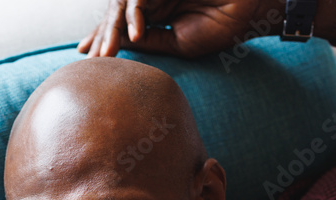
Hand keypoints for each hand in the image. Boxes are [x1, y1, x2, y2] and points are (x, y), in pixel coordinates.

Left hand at [77, 0, 284, 58]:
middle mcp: (154, 0)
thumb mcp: (179, 43)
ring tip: (109, 52)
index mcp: (154, 15)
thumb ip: (151, 42)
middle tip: (93, 58)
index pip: (122, 27)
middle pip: (118, 14)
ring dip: (115, 28)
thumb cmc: (220, 27)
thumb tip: (122, 47)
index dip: (103, 39)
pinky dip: (138, 12)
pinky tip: (135, 32)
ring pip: (126, 4)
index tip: (86, 58)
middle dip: (104, 36)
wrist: (250, 11)